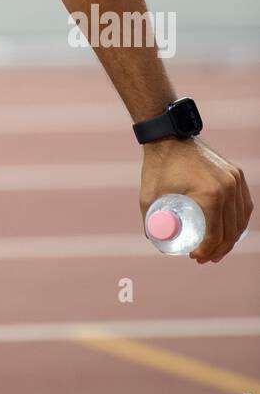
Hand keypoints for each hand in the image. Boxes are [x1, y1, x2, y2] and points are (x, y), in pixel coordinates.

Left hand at [141, 136, 252, 263]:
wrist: (168, 135)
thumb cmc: (158, 166)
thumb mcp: (149, 197)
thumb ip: (150, 221)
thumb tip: (156, 240)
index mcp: (210, 195)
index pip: (214, 234)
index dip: (206, 251)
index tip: (193, 257)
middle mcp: (228, 187)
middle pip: (230, 231)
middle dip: (218, 250)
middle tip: (204, 258)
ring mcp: (234, 179)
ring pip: (240, 220)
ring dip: (231, 238)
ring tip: (217, 249)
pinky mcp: (236, 174)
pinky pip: (243, 204)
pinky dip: (239, 220)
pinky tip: (230, 231)